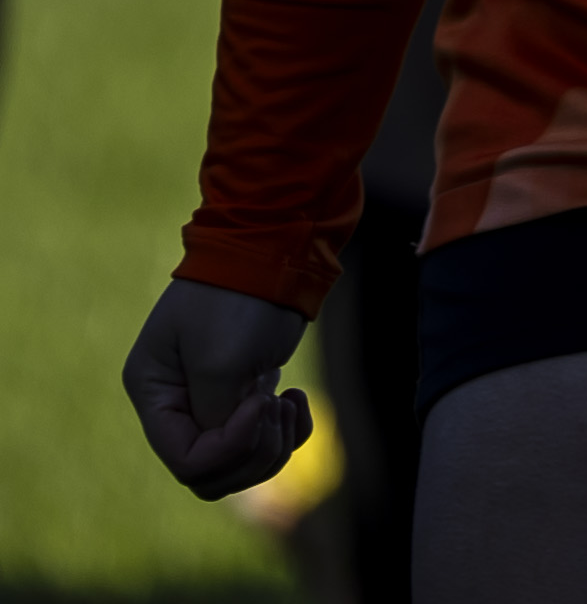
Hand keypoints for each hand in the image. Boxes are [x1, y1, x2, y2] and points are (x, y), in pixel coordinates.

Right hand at [120, 277, 309, 497]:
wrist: (273, 252)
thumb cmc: (239, 301)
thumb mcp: (221, 363)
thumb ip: (214, 417)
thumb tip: (224, 453)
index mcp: (154, 393)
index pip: (185, 461)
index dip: (229, 447)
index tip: (259, 402)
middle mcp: (175, 404)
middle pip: (211, 473)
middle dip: (253, 452)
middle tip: (273, 406)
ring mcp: (210, 401)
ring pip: (239, 464)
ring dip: (273, 443)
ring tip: (287, 400)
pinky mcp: (245, 395)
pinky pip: (264, 441)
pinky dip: (288, 430)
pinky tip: (295, 397)